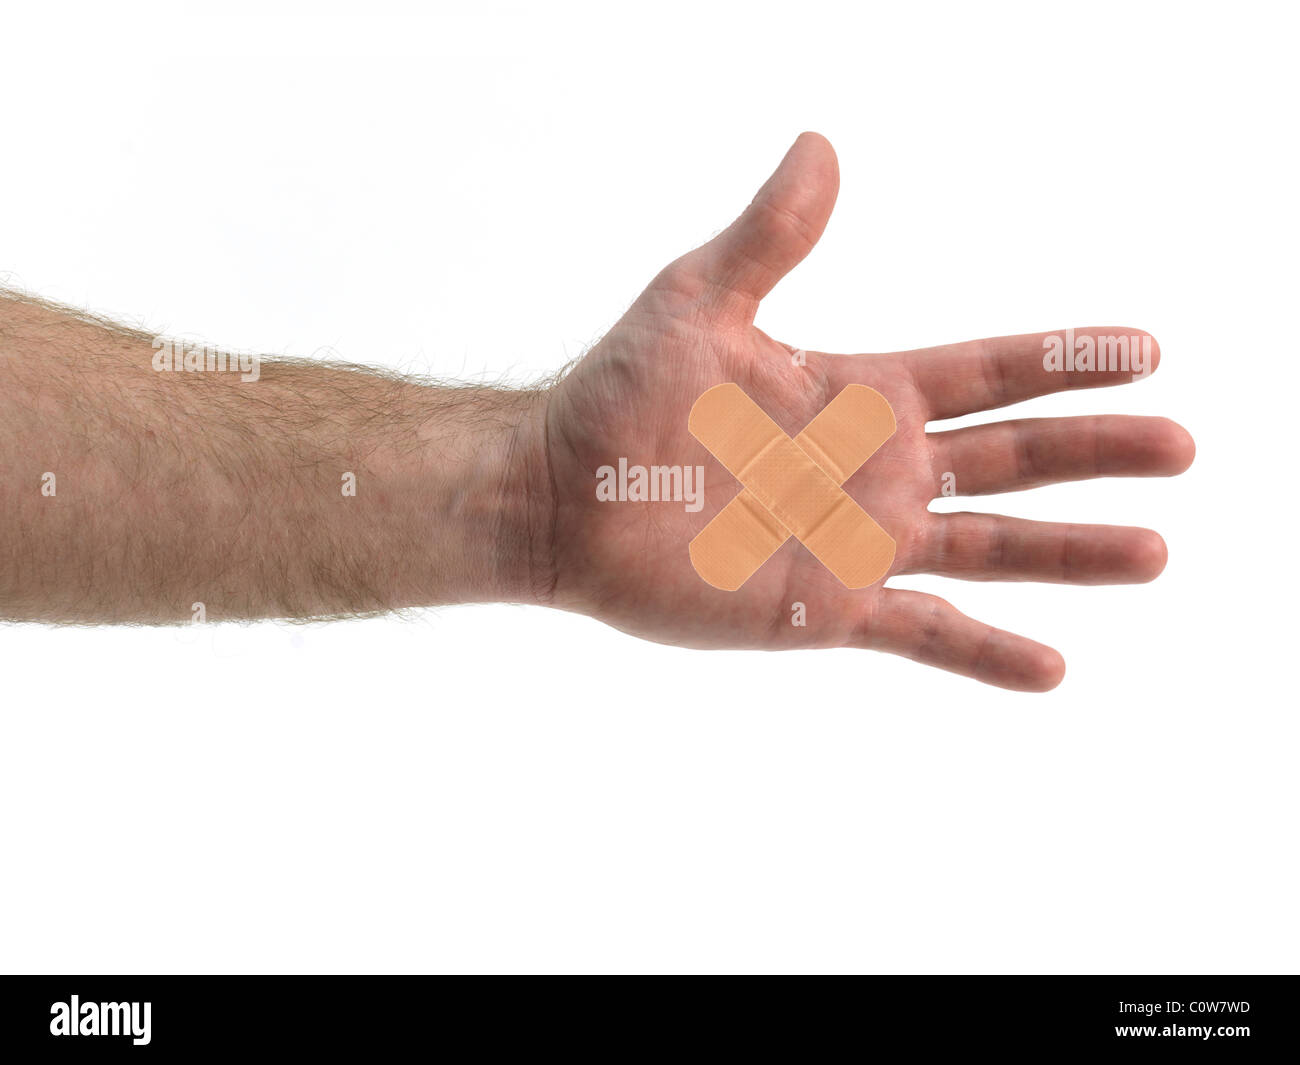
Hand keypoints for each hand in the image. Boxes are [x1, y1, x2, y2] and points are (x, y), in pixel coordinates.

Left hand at [538, 133, 1194, 689]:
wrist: (560, 500)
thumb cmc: (617, 397)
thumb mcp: (697, 302)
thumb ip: (768, 237)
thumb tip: (820, 147)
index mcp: (859, 392)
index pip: (985, 372)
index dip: (1062, 360)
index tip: (1144, 348)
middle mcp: (874, 469)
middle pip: (1011, 458)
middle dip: (1095, 450)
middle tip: (1182, 446)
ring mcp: (856, 543)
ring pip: (989, 548)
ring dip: (1070, 552)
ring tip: (1154, 551)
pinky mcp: (825, 607)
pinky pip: (924, 632)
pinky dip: (986, 651)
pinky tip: (1051, 665)